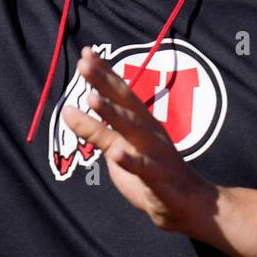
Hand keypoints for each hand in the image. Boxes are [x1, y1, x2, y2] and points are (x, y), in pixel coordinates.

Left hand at [62, 46, 220, 233]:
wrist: (190, 204)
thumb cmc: (152, 173)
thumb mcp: (117, 149)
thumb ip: (95, 130)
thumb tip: (66, 110)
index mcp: (141, 122)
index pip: (120, 91)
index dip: (104, 72)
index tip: (86, 52)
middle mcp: (149, 131)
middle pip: (125, 103)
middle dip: (104, 82)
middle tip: (84, 64)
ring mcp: (156, 153)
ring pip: (133, 130)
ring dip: (113, 113)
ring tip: (92, 98)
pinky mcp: (159, 178)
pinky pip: (143, 168)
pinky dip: (130, 161)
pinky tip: (115, 155)